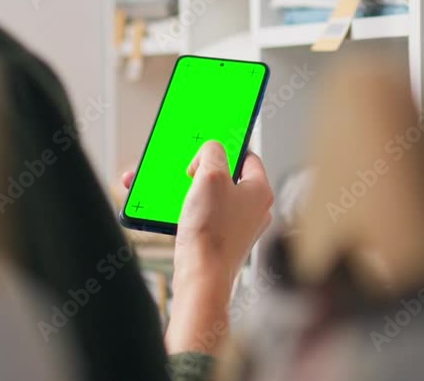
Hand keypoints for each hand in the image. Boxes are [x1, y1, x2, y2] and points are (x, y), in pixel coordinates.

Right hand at [122, 140, 273, 352]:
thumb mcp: (211, 176)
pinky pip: (200, 216)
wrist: (201, 279)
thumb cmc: (212, 233)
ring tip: (164, 188)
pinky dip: (183, 209)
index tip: (209, 145)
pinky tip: (164, 209)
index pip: (247, 156)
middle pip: (224, 176)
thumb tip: (211, 150)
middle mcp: (252, 209)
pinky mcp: (219, 241)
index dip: (225, 148)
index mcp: (260, 190)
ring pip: (209, 196)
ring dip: (185, 189)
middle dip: (198, 170)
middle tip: (184, 169)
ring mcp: (236, 226)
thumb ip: (213, 153)